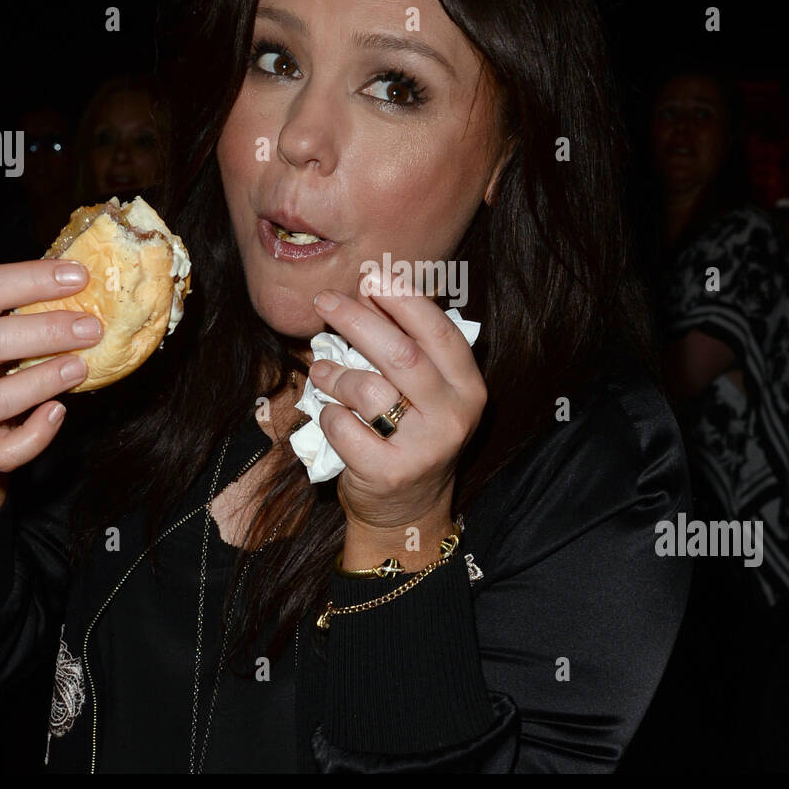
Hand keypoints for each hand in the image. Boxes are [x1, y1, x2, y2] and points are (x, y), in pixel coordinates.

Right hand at [0, 260, 101, 472]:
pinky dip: (36, 434)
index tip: (79, 276)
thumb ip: (20, 299)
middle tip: (92, 327)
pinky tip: (58, 411)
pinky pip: (3, 449)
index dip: (32, 280)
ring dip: (44, 381)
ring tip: (80, 367)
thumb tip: (81, 275)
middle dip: (47, 332)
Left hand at [306, 268, 485, 568]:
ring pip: (367, 390)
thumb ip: (407, 346)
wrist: (410, 510)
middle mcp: (453, 416)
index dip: (403, 300)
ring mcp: (423, 448)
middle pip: (400, 354)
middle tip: (325, 301)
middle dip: (357, 320)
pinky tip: (330, 415)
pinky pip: (343, 426)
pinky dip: (327, 414)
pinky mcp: (388, 473)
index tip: (371, 278)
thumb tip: (366, 291)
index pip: (439, 331)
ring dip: (333, 373)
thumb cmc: (411, 434)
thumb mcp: (426, 391)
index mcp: (468, 387)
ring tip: (320, 371)